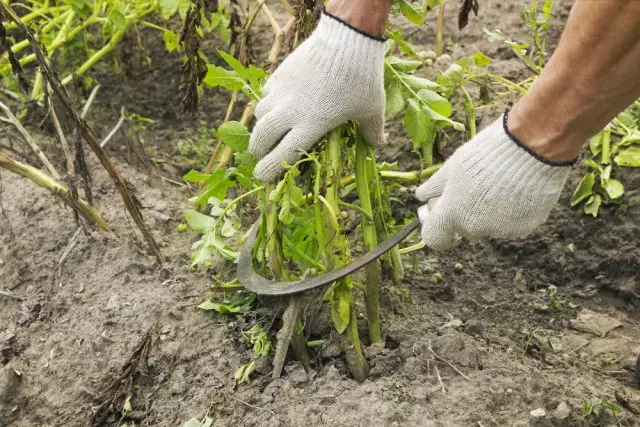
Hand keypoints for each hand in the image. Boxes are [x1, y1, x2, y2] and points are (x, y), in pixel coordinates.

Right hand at [249, 10, 386, 181]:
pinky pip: (265, 94)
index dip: (269, 169)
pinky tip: (277, 103)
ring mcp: (282, 92)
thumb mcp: (372, 109)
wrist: (346, 39)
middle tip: (260, 155)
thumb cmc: (362, 78)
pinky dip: (267, 103)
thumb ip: (372, 131)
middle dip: (257, 150)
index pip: (282, 155)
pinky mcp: (280, 74)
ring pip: (259, 114)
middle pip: (262, 136)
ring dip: (261, 126)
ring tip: (267, 130)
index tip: (262, 178)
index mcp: (311, 126)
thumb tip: (379, 145)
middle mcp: (290, 112)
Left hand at [415, 112, 574, 249]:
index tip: (433, 213)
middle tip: (472, 186)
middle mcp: (475, 228)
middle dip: (463, 212)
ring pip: (488, 226)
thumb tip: (421, 196)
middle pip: (462, 228)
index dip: (432, 226)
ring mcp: (501, 231)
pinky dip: (510, 212)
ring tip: (499, 183)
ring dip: (488, 212)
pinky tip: (516, 189)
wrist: (532, 148)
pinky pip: (511, 224)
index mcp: (452, 214)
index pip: (433, 238)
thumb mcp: (453, 165)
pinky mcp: (524, 228)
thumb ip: (435, 186)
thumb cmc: (486, 153)